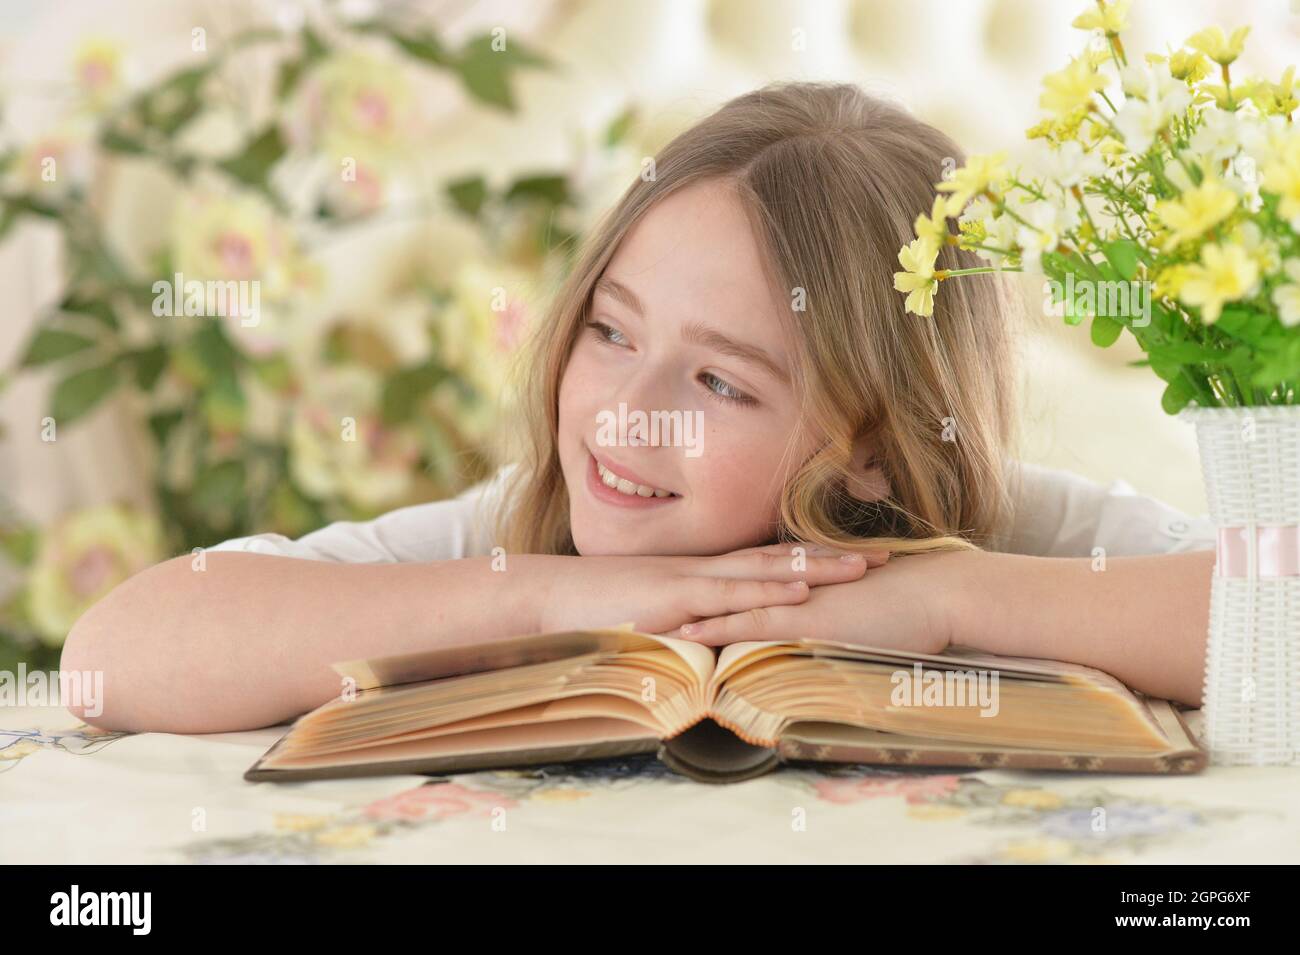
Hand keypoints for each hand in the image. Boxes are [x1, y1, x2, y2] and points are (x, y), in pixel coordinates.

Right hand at [531, 543, 888, 636]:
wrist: (545, 595)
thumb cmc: (591, 608)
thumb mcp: (650, 615)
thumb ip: (683, 621)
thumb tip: (709, 641)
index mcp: (701, 573)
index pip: (768, 561)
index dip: (814, 558)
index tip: (856, 557)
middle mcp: (705, 569)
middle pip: (782, 557)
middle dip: (835, 557)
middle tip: (889, 554)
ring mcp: (692, 579)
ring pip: (767, 568)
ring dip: (818, 566)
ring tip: (864, 566)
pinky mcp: (676, 596)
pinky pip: (730, 592)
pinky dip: (769, 588)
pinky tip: (801, 588)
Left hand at [664, 549, 984, 655]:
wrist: (940, 593)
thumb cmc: (905, 606)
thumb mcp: (852, 613)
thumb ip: (825, 621)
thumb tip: (811, 635)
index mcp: (792, 584)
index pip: (733, 586)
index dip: (693, 593)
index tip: (655, 601)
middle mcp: (783, 587)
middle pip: (716, 590)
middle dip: (671, 598)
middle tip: (626, 604)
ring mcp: (791, 600)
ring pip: (722, 605)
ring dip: (679, 613)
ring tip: (634, 620)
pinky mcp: (804, 619)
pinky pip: (750, 624)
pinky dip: (715, 630)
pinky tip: (683, 636)